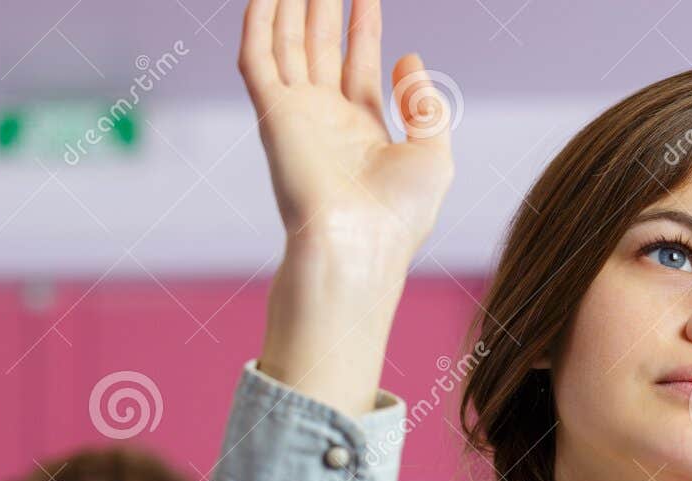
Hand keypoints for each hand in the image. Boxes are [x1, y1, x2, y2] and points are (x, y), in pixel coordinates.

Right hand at [241, 0, 454, 259]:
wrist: (358, 246)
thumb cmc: (399, 217)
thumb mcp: (434, 155)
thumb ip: (425, 106)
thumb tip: (409, 59)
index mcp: (363, 132)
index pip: (357, 64)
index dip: (362, 26)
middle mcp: (326, 121)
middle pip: (320, 47)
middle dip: (322, 6)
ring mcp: (297, 117)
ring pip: (287, 44)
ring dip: (289, 5)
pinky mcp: (273, 116)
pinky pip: (258, 59)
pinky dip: (258, 24)